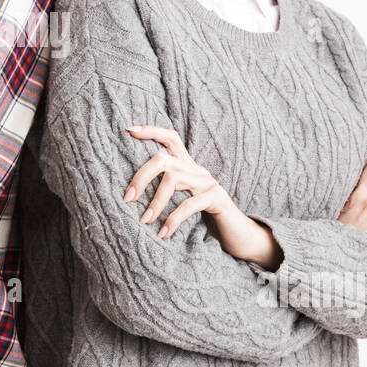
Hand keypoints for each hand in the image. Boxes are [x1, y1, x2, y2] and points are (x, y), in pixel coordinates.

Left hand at [122, 124, 278, 266]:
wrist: (239, 236)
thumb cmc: (204, 220)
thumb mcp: (181, 203)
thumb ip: (164, 194)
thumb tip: (130, 197)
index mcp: (187, 167)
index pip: (170, 138)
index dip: (151, 131)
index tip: (129, 130)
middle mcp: (197, 170)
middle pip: (164, 158)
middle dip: (141, 176)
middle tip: (127, 198)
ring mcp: (208, 182)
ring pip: (173, 178)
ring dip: (155, 201)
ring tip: (144, 221)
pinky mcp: (217, 197)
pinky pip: (190, 203)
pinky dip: (173, 219)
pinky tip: (164, 233)